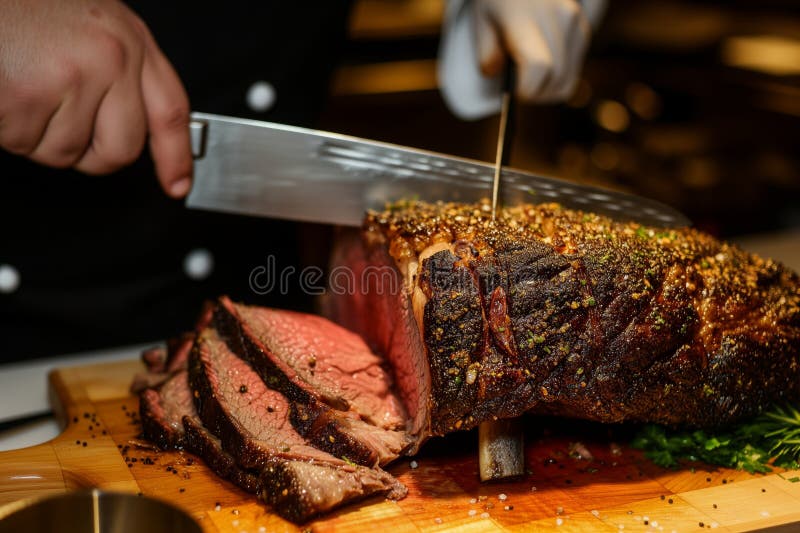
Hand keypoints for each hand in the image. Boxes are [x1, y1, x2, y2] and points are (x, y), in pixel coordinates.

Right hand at [0, 0, 191, 196]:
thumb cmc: (29, 5)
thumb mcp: (94, 27)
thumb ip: (122, 73)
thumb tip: (133, 125)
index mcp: (129, 40)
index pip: (169, 112)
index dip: (176, 156)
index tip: (177, 185)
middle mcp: (110, 59)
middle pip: (119, 151)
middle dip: (89, 154)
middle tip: (61, 121)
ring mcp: (70, 78)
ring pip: (65, 153)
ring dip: (39, 136)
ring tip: (25, 86)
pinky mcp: (27, 96)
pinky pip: (23, 143)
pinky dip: (8, 128)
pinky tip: (6, 90)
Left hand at [474, 0, 590, 102]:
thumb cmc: (497, 0)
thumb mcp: (481, 22)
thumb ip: (486, 52)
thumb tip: (494, 74)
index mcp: (527, 16)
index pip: (538, 66)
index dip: (527, 89)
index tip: (515, 94)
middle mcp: (558, 18)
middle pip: (555, 76)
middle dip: (537, 94)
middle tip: (520, 93)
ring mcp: (574, 22)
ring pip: (568, 77)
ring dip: (548, 90)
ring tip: (529, 82)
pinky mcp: (582, 27)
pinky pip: (574, 68)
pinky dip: (559, 78)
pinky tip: (543, 70)